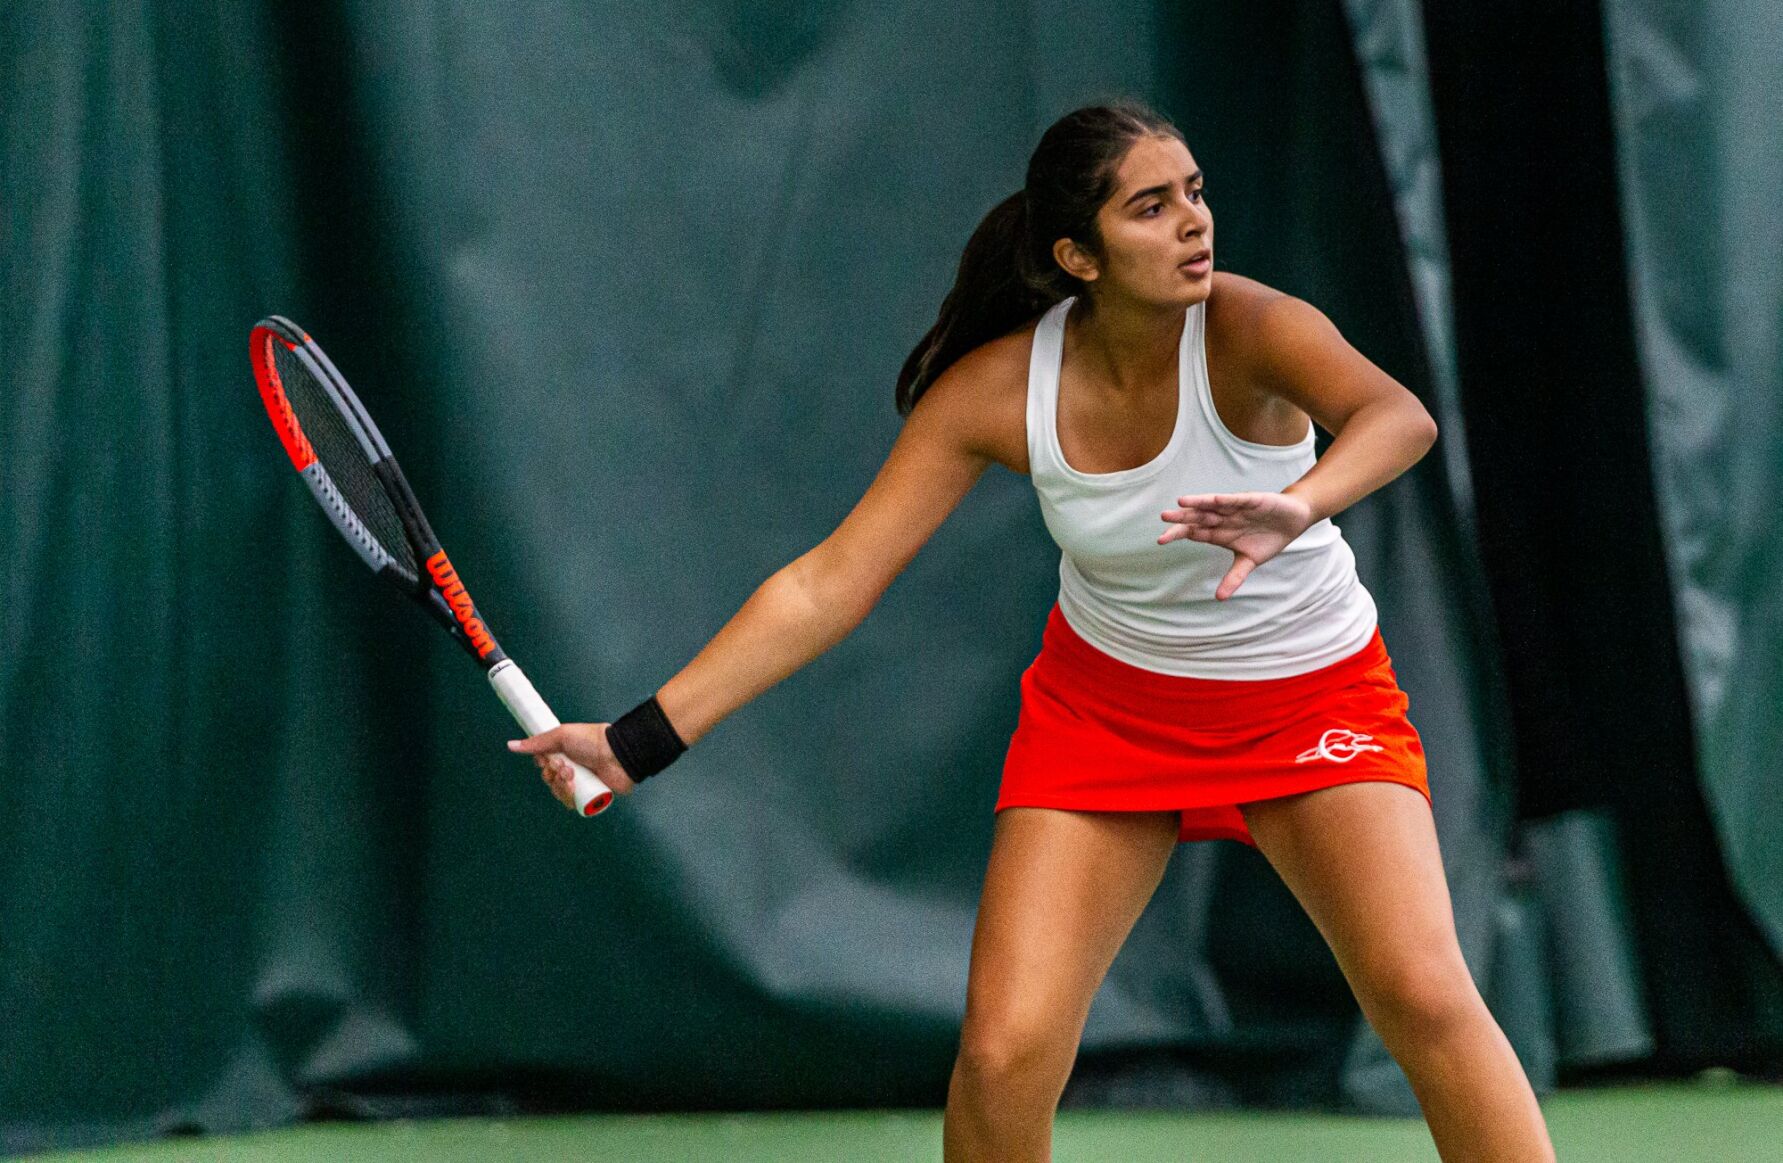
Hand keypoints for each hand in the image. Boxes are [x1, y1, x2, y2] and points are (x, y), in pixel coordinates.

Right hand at [508, 723, 636, 810]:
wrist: (616, 754)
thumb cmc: (592, 740)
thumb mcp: (561, 736)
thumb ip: (537, 742)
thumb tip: (511, 745)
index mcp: (565, 754)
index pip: (544, 766)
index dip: (544, 765)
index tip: (549, 759)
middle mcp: (572, 769)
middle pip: (550, 781)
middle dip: (554, 775)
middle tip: (566, 766)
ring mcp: (581, 783)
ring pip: (559, 793)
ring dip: (562, 785)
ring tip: (573, 775)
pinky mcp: (590, 796)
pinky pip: (571, 803)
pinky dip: (570, 797)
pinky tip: (576, 788)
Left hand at [1158, 492, 1315, 599]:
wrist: (1293, 520)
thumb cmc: (1268, 539)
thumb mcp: (1249, 561)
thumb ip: (1234, 577)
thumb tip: (1219, 598)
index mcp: (1220, 534)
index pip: (1195, 533)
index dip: (1178, 534)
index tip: (1161, 539)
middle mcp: (1224, 519)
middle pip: (1198, 518)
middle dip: (1182, 519)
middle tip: (1163, 518)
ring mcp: (1236, 509)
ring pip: (1213, 506)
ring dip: (1198, 504)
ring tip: (1181, 503)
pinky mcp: (1252, 501)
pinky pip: (1235, 500)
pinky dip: (1224, 500)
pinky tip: (1212, 499)